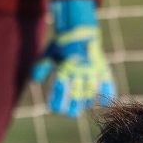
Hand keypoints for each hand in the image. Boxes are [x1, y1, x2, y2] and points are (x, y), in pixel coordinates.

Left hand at [30, 0, 115, 116]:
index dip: (58, 101)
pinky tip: (103, 103)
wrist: (81, 29)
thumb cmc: (62, 43)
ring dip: (86, 102)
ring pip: (91, 91)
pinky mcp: (102, 67)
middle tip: (69, 113)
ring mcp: (93, 68)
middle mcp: (80, 68)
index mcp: (66, 65)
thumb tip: (35, 81)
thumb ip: (41, 67)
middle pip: (77, 93)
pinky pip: (107, 82)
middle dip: (73, 106)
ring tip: (82, 109)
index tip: (54, 109)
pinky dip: (107, 93)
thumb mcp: (49, 54)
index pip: (61, 88)